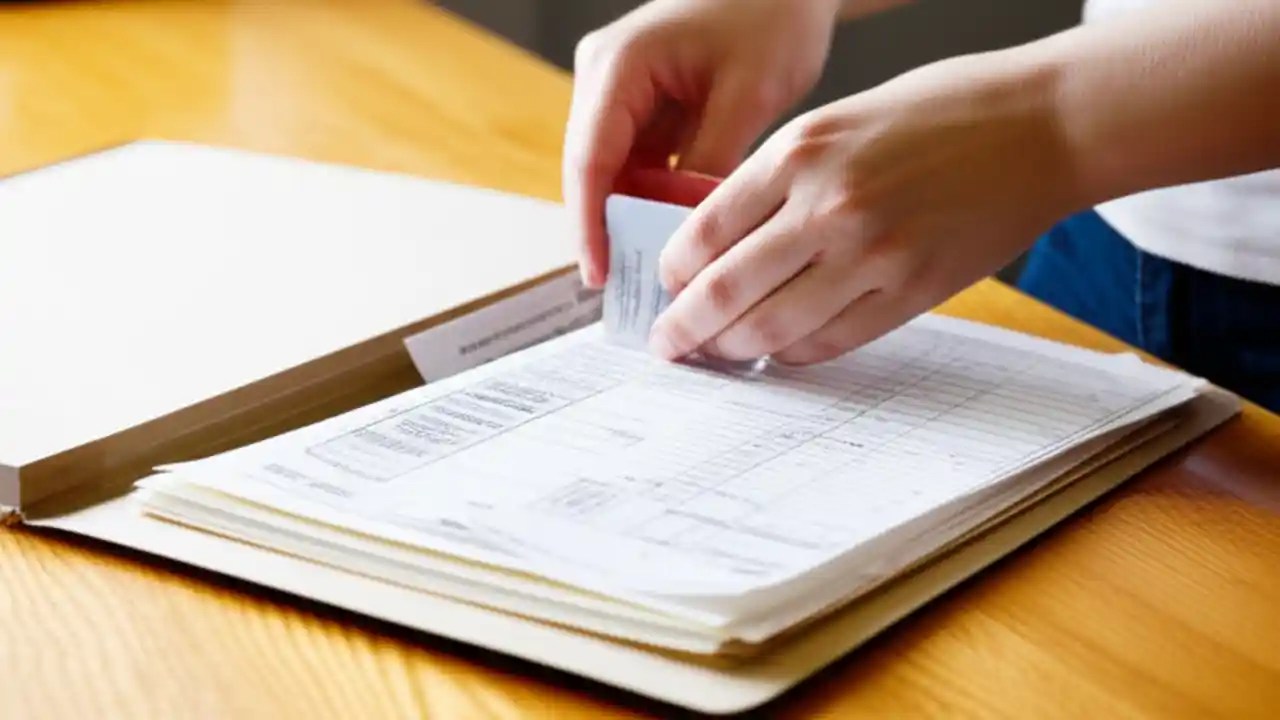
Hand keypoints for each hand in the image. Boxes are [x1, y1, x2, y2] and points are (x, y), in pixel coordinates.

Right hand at [563, 0, 841, 287]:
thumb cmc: (773, 15)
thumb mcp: (748, 94)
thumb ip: (710, 163)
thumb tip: (686, 236)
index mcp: (619, 64)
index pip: (590, 158)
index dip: (589, 224)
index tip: (600, 275)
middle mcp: (605, 75)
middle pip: (592, 170)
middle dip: (607, 231)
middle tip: (628, 293)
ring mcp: (620, 91)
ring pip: (613, 173)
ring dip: (632, 220)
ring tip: (653, 277)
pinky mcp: (642, 105)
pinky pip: (638, 164)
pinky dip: (653, 200)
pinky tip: (673, 240)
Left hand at [650, 50, 1083, 363]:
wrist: (1042, 125)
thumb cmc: (942, 111)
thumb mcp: (840, 120)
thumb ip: (779, 178)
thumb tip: (724, 242)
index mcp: (800, 152)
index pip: (704, 230)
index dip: (674, 271)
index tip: (666, 286)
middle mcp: (827, 205)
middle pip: (725, 290)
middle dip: (684, 327)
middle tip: (667, 343)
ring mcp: (871, 255)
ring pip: (772, 327)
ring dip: (732, 348)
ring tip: (717, 353)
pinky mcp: (911, 292)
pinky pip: (830, 341)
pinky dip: (793, 351)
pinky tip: (780, 348)